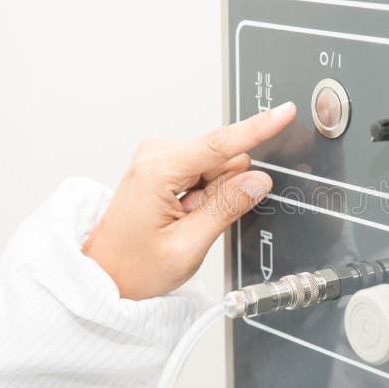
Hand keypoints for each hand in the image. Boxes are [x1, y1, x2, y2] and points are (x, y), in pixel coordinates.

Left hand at [82, 102, 296, 299]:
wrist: (105, 274)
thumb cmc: (134, 266)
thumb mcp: (187, 246)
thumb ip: (226, 208)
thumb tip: (258, 180)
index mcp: (157, 173)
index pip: (219, 145)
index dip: (257, 128)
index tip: (284, 113)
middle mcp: (156, 156)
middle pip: (223, 159)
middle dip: (222, 191)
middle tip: (196, 222)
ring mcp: (159, 158)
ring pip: (217, 166)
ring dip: (210, 197)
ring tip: (184, 222)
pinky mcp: (163, 165)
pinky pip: (204, 172)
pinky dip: (201, 196)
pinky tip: (182, 215)